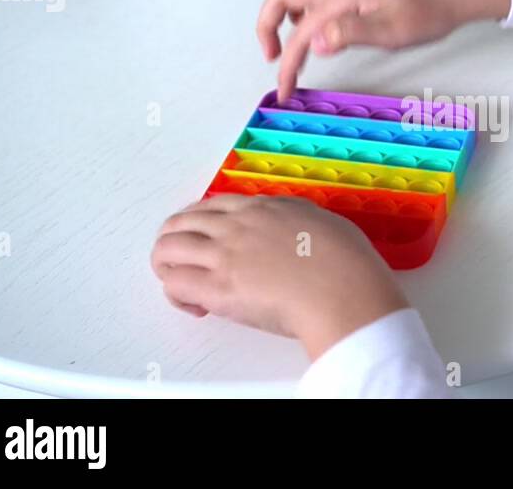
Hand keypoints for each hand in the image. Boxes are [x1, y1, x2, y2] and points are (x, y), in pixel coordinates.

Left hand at [150, 194, 408, 359]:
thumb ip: (298, 219)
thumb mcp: (323, 221)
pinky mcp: (217, 288)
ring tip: (184, 287)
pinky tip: (197, 307)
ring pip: (166, 249)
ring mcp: (224, 254)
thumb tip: (293, 228)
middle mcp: (236, 225)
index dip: (202, 225)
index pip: (211, 206)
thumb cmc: (346, 262)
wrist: (343, 290)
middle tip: (186, 265)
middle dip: (175, 243)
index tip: (210, 242)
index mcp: (262, 208)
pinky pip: (173, 283)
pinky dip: (176, 295)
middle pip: (179, 223)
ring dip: (167, 267)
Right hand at [256, 0, 510, 101]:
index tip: (284, 92)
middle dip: (266, 26)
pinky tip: (314, 16)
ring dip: (281, 3)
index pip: (300, 35)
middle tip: (273, 57)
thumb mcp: (391, 31)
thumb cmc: (426, 13)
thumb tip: (313, 42)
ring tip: (288, 34)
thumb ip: (349, 33)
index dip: (288, 66)